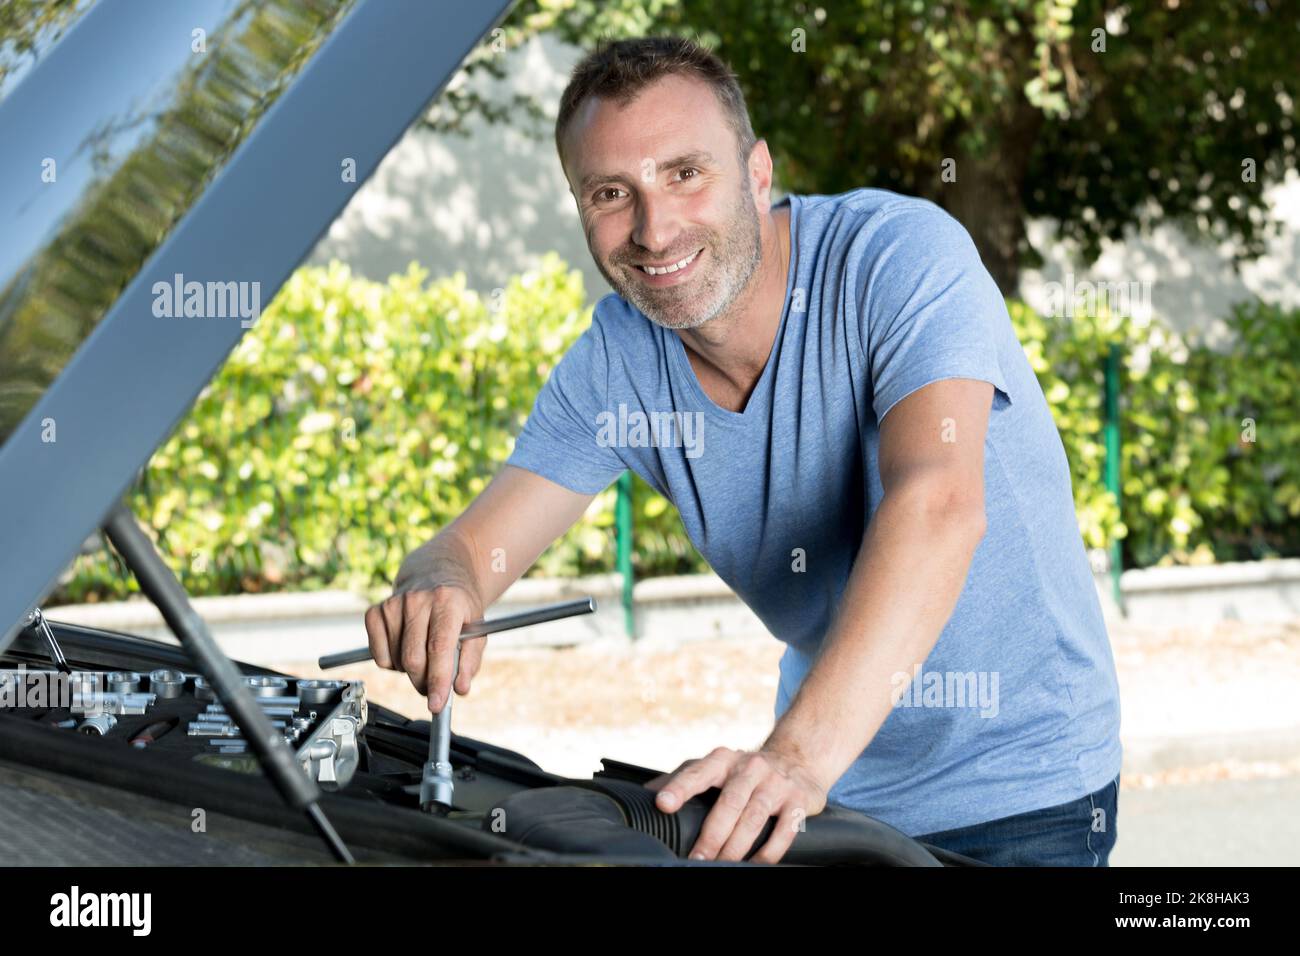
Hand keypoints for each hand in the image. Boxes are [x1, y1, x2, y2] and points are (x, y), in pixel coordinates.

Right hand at [363, 581, 485, 713]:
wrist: (437, 575)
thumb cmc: (459, 606)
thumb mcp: (477, 629)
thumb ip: (470, 661)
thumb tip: (460, 689)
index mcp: (448, 601)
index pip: (439, 648)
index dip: (438, 680)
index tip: (437, 704)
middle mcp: (418, 599)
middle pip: (413, 659)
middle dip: (423, 682)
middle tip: (432, 686)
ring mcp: (394, 604)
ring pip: (395, 660)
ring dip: (409, 671)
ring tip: (422, 654)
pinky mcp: (376, 611)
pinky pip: (378, 655)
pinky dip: (391, 662)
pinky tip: (404, 647)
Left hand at [645, 746, 827, 863]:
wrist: (798, 759)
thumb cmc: (744, 771)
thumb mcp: (715, 766)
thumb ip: (683, 778)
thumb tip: (646, 794)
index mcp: (723, 760)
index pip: (698, 772)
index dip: (679, 787)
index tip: (663, 804)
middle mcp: (750, 767)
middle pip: (728, 803)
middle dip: (711, 835)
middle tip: (697, 859)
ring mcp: (776, 783)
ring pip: (753, 818)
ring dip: (736, 847)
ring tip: (721, 865)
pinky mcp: (798, 800)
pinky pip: (784, 830)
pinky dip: (770, 851)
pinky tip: (757, 864)